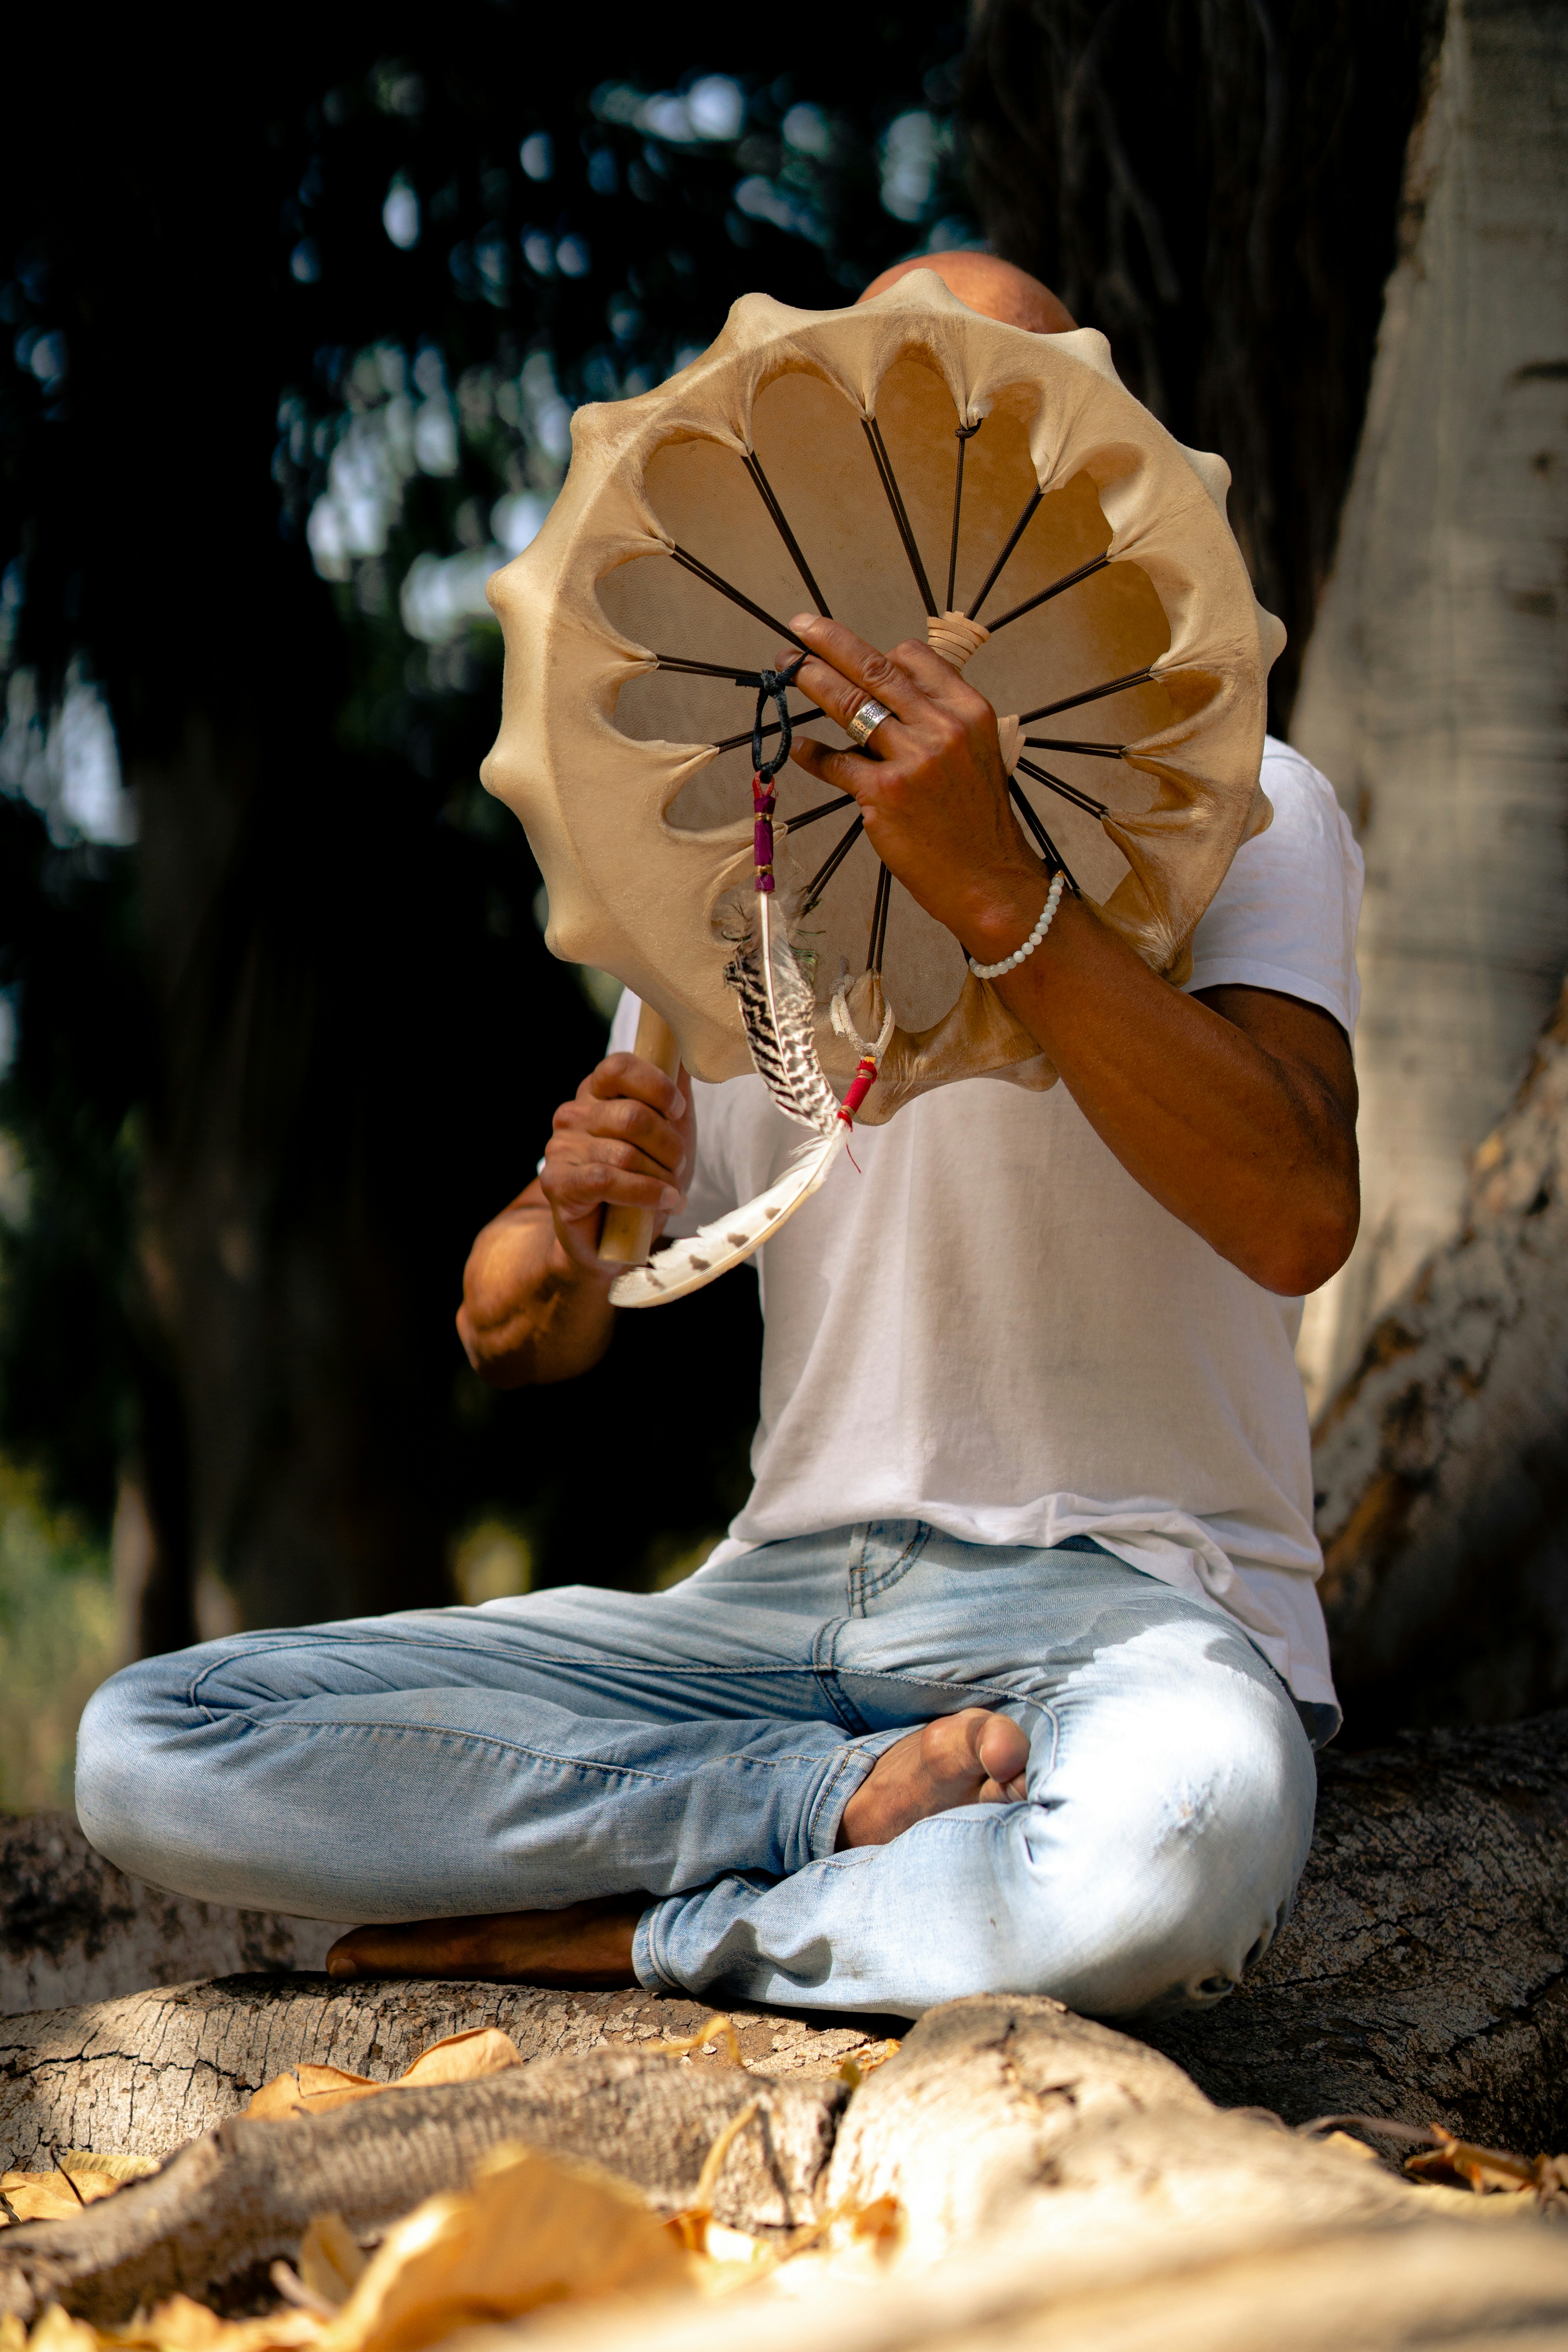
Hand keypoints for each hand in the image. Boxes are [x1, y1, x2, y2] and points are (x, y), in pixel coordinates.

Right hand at [539, 1051, 692, 1274]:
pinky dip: (645, 1193)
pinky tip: (664, 1202)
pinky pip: (607, 1179)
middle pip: (632, 1116)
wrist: (613, 1239)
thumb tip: (685, 1049)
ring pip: (625, 1153)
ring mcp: (561, 1148)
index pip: (619, 1066)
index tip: (678, 1110)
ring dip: (661, 1177)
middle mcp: (574, 1114)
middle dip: (668, 1146)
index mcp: (597, 1092)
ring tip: (671, 1191)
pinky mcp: (557, 1183)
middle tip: (677, 1166)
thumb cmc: (643, 1179)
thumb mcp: (668, 1130)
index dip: (657, 1086)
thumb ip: (672, 1088)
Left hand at [784, 613, 1049, 965]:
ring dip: (813, 681)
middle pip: (874, 669)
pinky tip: (802, 748)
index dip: (877, 652)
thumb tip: (887, 694)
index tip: (847, 647)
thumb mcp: (976, 753)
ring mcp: (913, 759)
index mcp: (968, 710)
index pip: (914, 659)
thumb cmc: (976, 820)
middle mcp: (943, 727)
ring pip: (850, 705)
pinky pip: (836, 763)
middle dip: (829, 643)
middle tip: (798, 629)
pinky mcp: (885, 794)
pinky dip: (814, 753)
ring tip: (788, 668)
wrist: (989, 878)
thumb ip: (938, 719)